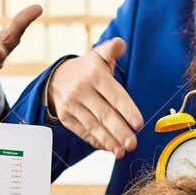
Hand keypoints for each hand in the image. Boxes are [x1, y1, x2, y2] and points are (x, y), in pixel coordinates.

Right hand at [46, 38, 142, 157]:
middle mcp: (81, 90)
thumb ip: (112, 50)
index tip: (139, 124)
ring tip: (123, 151)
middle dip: (120, 131)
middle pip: (104, 114)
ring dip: (110, 141)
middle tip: (133, 143)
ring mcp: (72, 105)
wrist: (56, 78)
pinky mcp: (66, 117)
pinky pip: (83, 132)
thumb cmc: (87, 70)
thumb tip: (120, 44)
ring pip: (94, 126)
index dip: (127, 110)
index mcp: (94, 74)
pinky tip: (109, 148)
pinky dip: (97, 141)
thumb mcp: (98, 56)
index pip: (114, 95)